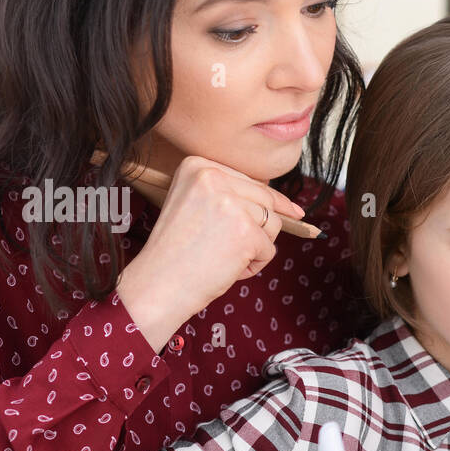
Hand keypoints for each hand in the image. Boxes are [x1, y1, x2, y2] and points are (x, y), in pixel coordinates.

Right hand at [115, 155, 307, 349]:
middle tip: (231, 246)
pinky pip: (269, 249)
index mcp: (197, 166)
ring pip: (272, 224)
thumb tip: (287, 206)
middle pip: (266, 199)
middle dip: (259, 228)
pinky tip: (228, 269)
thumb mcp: (196, 206)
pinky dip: (254, 265)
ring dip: (256, 247)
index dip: (266, 202)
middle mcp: (213, 177)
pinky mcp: (245, 231)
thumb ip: (230, 196)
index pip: (250, 181)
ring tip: (223, 257)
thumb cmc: (177, 253)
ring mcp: (230, 203)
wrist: (158, 284)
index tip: (292, 211)